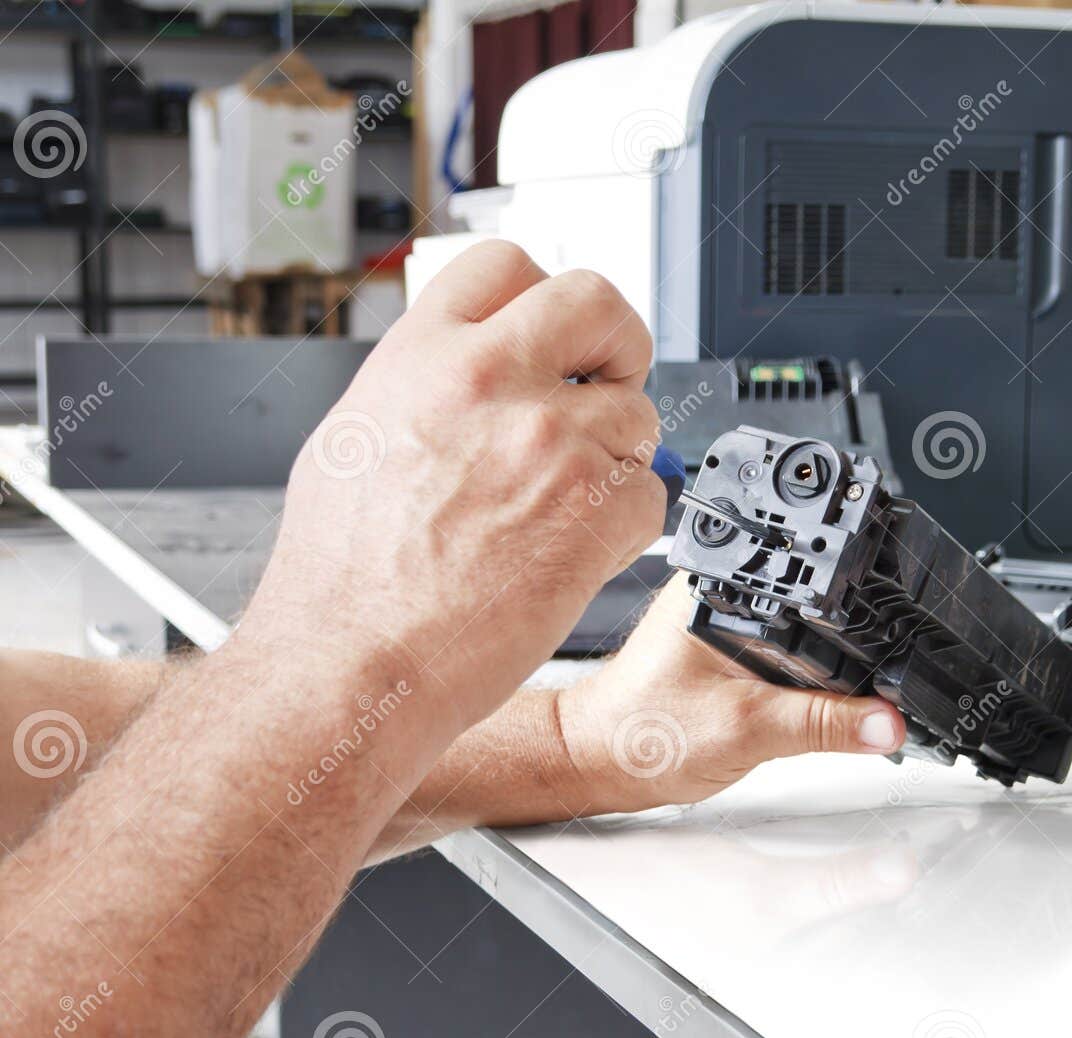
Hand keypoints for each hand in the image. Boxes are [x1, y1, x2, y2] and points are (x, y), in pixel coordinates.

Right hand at [237, 242, 665, 740]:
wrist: (357, 659)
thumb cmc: (343, 576)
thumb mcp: (355, 437)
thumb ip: (424, 384)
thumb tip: (469, 365)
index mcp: (424, 356)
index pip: (508, 266)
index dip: (545, 295)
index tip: (557, 333)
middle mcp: (489, 382)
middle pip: (599, 303)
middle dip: (617, 342)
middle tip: (609, 383)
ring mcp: (549, 441)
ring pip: (638, 414)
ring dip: (619, 455)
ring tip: (566, 505)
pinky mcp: (594, 508)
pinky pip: (650, 493)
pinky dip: (627, 525)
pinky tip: (575, 550)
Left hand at [554, 575, 906, 815]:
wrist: (598, 763)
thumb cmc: (641, 737)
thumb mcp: (745, 731)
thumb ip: (821, 724)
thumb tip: (886, 722)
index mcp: (720, 584)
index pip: (811, 579)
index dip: (860, 608)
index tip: (896, 646)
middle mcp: (723, 590)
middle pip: (817, 603)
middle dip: (850, 643)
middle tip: (870, 687)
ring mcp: (728, 618)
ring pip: (806, 631)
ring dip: (830, 662)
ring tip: (839, 695)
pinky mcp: (732, 646)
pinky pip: (789, 652)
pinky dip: (810, 676)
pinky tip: (809, 700)